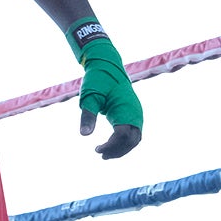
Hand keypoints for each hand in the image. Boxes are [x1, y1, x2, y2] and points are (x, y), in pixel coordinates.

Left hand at [64, 22, 142, 158]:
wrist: (107, 66)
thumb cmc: (97, 80)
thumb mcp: (89, 97)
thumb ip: (87, 116)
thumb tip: (84, 135)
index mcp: (125, 109)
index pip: (124, 136)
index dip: (112, 146)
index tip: (97, 150)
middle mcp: (135, 112)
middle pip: (132, 140)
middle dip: (118, 151)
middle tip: (100, 155)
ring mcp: (136, 112)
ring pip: (134, 137)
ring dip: (122, 148)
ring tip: (104, 154)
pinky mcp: (132, 112)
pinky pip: (133, 132)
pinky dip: (124, 141)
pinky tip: (111, 145)